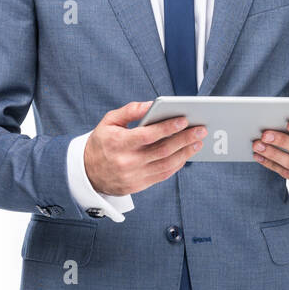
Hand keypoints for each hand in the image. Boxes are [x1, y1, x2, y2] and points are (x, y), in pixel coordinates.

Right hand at [83, 101, 205, 196]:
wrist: (87, 173)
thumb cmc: (101, 143)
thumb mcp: (108, 122)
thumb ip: (129, 111)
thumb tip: (151, 104)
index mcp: (118, 143)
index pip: (147, 135)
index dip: (167, 127)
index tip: (184, 120)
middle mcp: (127, 162)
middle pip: (162, 150)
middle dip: (184, 139)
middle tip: (201, 130)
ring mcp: (134, 176)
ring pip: (166, 164)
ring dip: (185, 153)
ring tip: (198, 141)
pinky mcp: (139, 185)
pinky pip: (163, 175)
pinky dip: (177, 164)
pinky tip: (186, 154)